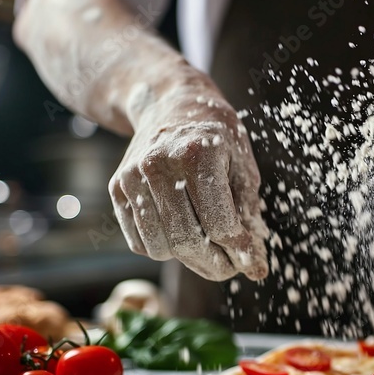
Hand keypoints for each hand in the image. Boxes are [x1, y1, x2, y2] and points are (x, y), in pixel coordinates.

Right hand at [109, 89, 268, 281]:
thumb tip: (256, 269)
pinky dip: (163, 250)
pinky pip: (139, 242)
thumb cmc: (216, 138)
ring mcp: (132, 177)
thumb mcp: (242, 167)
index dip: (239, 250)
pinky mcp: (116, 189)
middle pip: (187, 240)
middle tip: (230, 270)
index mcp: (198, 154)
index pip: (219, 223)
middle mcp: (159, 164)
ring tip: (208, 252)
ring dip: (188, 261)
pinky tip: (181, 235)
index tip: (251, 262)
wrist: (171, 105)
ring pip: (161, 247)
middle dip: (215, 265)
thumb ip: (249, 216)